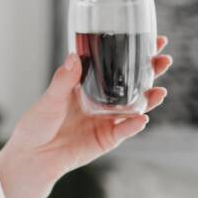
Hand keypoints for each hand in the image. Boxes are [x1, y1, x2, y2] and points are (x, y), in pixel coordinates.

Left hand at [3, 36, 171, 183]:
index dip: (133, 52)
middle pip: (131, 83)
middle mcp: (101, 101)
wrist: (32, 157)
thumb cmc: (37, 125)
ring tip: (159, 92)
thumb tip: (74, 56)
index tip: (151, 40)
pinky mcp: (106, 139)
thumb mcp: (49, 99)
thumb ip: (63, 80)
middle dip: (150, 71)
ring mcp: (106, 120)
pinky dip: (133, 125)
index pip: (114, 64)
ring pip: (134, 107)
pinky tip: (142, 118)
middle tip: (164, 59)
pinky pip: (123, 131)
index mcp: (87, 85)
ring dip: (148, 99)